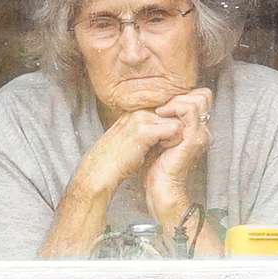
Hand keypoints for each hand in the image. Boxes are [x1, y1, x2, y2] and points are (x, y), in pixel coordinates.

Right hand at [67, 100, 192, 203]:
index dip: (173, 122)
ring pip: (176, 119)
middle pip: (173, 111)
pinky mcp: (144, 131)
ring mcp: (141, 119)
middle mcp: (138, 111)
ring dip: (176, 134)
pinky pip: (173, 129)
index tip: (173, 136)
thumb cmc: (116, 160)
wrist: (100, 170)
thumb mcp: (134, 139)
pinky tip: (164, 149)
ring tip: (166, 146)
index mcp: (136, 111)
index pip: (166, 107)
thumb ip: (149, 130)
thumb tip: (168, 130)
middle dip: (178, 127)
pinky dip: (174, 140)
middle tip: (172, 142)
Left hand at [140, 89, 213, 229]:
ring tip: (162, 111)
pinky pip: (189, 110)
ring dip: (176, 101)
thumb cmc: (159, 164)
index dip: (183, 96)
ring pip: (197, 99)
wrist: (163, 185)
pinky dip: (175, 107)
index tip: (164, 106)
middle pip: (203, 96)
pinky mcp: (194, 137)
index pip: (200, 98)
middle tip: (163, 107)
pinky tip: (162, 114)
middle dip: (181, 95)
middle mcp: (203, 130)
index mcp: (197, 129)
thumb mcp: (164, 137)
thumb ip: (168, 122)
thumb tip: (159, 105)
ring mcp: (201, 133)